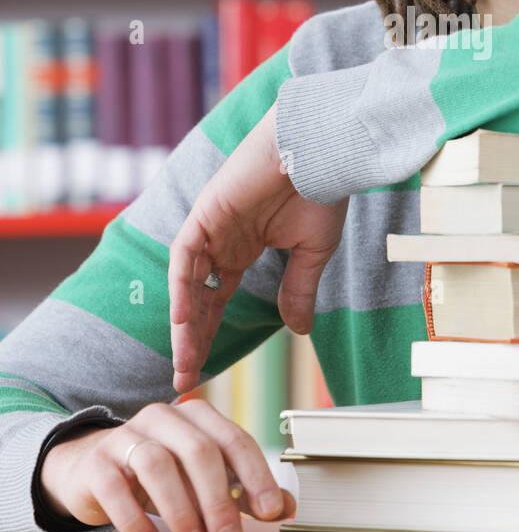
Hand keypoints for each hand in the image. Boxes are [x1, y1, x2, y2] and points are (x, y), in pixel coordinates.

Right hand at [39, 401, 296, 531]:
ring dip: (181, 509)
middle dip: (219, 499)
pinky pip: (116, 487)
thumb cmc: (161, 477)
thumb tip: (286, 508)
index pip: (233, 439)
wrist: (93, 471)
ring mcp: (125, 437)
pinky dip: (135, 519)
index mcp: (195, 416)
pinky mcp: (96, 464)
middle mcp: (162, 418)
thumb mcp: (203, 480)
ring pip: (157, 464)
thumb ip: (243, 491)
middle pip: (198, 450)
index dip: (256, 475)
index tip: (270, 511)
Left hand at [168, 100, 347, 393]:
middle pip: (196, 298)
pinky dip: (182, 286)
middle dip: (190, 340)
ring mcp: (211, 227)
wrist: (323, 151)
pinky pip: (185, 255)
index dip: (208, 335)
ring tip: (185, 362)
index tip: (202, 372)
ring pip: (186, 283)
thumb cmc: (322, 191)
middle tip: (184, 381)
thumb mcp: (312, 253)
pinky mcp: (206, 212)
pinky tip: (184, 319)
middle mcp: (221, 241)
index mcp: (243, 249)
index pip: (217, 300)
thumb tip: (298, 330)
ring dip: (184, 323)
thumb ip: (299, 290)